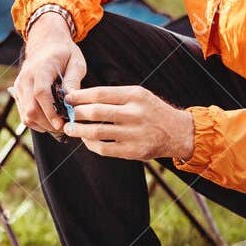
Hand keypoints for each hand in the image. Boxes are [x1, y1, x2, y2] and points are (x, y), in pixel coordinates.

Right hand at [11, 12, 84, 134]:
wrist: (46, 43)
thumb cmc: (64, 53)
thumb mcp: (76, 62)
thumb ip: (73, 81)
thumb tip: (72, 101)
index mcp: (41, 68)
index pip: (41, 93)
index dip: (50, 111)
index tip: (61, 124)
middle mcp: (26, 78)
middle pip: (31, 108)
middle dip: (48, 123)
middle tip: (65, 128)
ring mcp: (20, 86)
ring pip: (26, 115)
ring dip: (43, 125)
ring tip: (59, 125)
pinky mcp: (19, 93)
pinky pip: (24, 114)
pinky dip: (37, 122)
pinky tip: (50, 121)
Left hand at [63, 85, 195, 161]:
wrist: (178, 132)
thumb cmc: (152, 111)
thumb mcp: (139, 95)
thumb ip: (114, 96)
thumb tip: (82, 99)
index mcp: (135, 95)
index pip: (99, 94)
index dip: (79, 96)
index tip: (67, 98)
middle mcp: (135, 113)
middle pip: (96, 112)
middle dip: (76, 113)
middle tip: (67, 114)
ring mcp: (134, 133)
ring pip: (97, 132)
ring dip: (79, 130)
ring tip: (70, 128)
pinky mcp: (134, 151)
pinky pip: (104, 149)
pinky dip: (91, 144)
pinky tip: (86, 140)